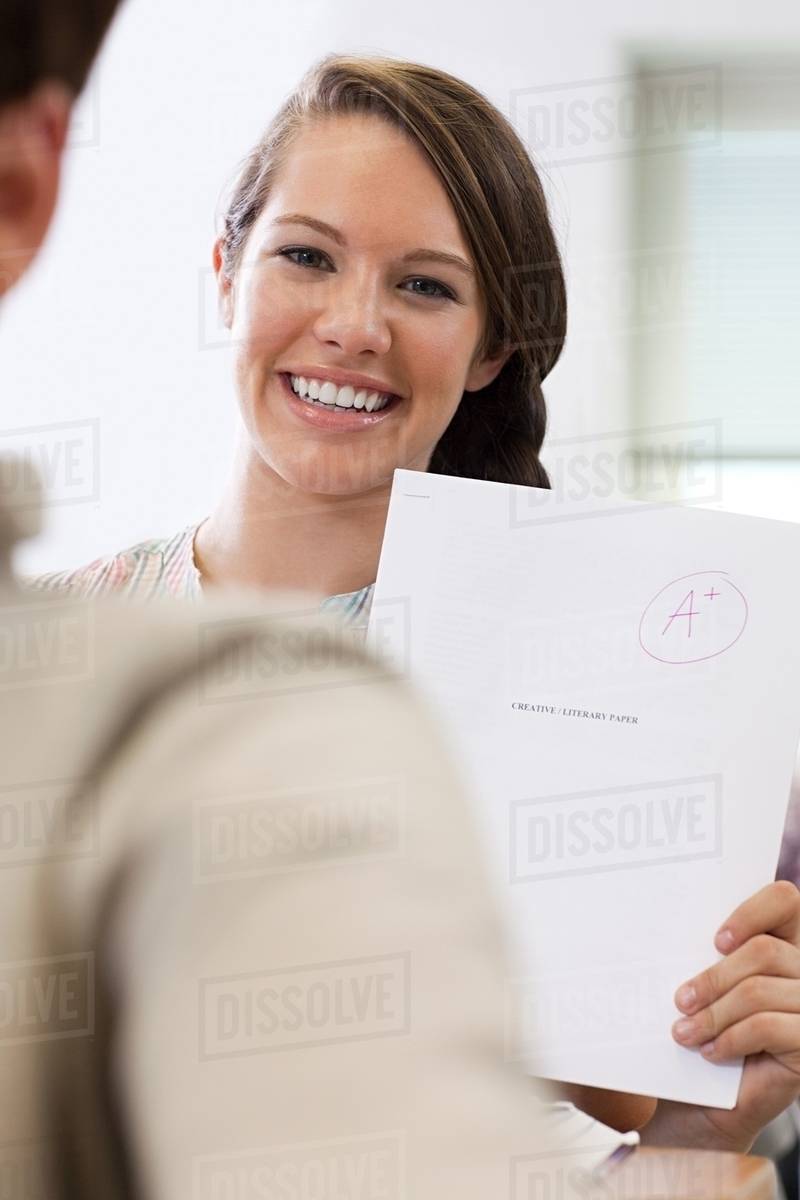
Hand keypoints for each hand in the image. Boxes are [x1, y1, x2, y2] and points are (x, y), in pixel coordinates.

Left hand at [643, 880, 799, 1150]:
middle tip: (680, 1000)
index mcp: (785, 942)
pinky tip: (710, 1050)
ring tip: (684, 1031)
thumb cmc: (702, 1032)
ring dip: (714, 1013)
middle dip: (714, 976)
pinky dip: (731, 1038)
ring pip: (759, 990)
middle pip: (764, 950)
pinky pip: (768, 1027)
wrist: (706, 1101)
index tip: (715, 938)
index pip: (784, 900)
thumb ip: (707, 952)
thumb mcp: (703, 983)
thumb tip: (672, 923)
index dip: (752, 911)